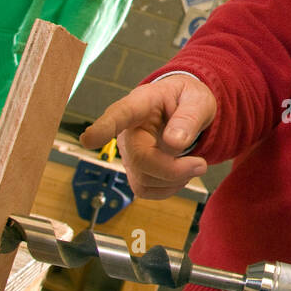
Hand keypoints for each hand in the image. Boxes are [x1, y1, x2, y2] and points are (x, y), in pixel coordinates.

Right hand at [80, 75, 216, 198]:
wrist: (185, 109)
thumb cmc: (188, 100)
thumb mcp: (198, 101)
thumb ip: (189, 118)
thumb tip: (174, 143)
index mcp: (142, 103)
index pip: (119, 114)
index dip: (103, 128)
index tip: (89, 139)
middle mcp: (127, 130)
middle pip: (140, 158)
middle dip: (173, 169)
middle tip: (201, 164)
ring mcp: (127, 152)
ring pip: (143, 180)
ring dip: (175, 179)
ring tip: (192, 161)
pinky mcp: (133, 170)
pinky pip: (146, 191)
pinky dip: (169, 188)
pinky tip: (180, 172)